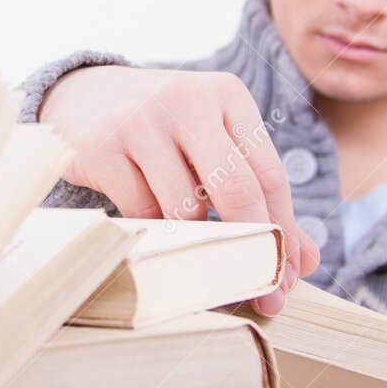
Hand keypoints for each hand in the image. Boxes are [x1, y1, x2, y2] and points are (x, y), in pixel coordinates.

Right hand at [39, 66, 320, 314]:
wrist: (84, 98)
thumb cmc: (168, 131)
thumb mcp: (216, 143)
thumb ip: (259, 192)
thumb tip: (303, 263)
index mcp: (227, 93)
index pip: (269, 174)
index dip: (285, 232)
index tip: (289, 278)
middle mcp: (186, 99)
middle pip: (237, 189)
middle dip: (255, 250)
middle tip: (264, 294)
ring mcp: (139, 121)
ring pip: (185, 211)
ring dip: (194, 243)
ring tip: (192, 248)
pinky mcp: (100, 148)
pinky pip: (141, 215)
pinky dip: (153, 234)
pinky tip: (150, 228)